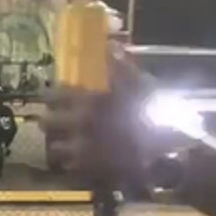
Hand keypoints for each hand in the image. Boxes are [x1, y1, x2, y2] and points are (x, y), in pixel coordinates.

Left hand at [39, 42, 171, 188]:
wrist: (169, 146)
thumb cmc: (154, 109)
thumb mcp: (140, 81)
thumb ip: (120, 65)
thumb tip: (109, 46)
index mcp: (88, 100)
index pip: (52, 96)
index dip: (51, 97)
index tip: (52, 98)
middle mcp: (78, 124)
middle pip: (46, 123)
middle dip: (49, 122)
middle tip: (53, 121)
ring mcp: (82, 149)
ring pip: (54, 148)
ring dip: (57, 144)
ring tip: (64, 142)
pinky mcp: (89, 170)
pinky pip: (70, 167)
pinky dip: (72, 163)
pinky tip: (79, 159)